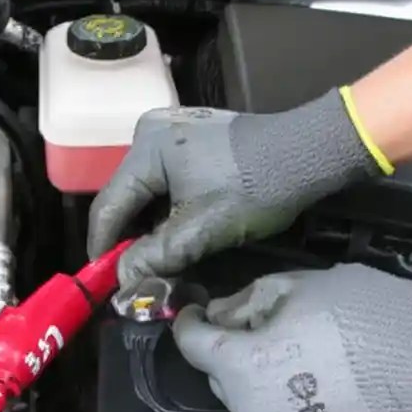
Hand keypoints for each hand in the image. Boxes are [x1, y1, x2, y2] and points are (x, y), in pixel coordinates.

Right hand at [87, 89, 390, 286]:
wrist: (308, 154)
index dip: (102, 246)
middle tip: (135, 273)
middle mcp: (152, 131)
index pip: (108, 204)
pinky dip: (169, 207)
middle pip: (127, 195)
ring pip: (149, 189)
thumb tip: (123, 282)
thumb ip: (156, 256)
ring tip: (157, 258)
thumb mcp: (201, 230)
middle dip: (130, 237)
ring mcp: (174, 130)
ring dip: (151, 224)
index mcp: (146, 147)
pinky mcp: (195, 137)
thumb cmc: (253, 188)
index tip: (103, 280)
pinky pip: (168, 178)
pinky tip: (179, 230)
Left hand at [172, 264, 411, 411]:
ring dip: (269, 392)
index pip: (194, 346)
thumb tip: (221, 315)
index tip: (198, 316)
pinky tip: (337, 397)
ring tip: (312, 366)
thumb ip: (249, 300)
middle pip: (227, 382)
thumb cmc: (371, 313)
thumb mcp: (302, 284)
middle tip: (274, 333)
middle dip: (239, 357)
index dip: (192, 325)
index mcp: (244, 367)